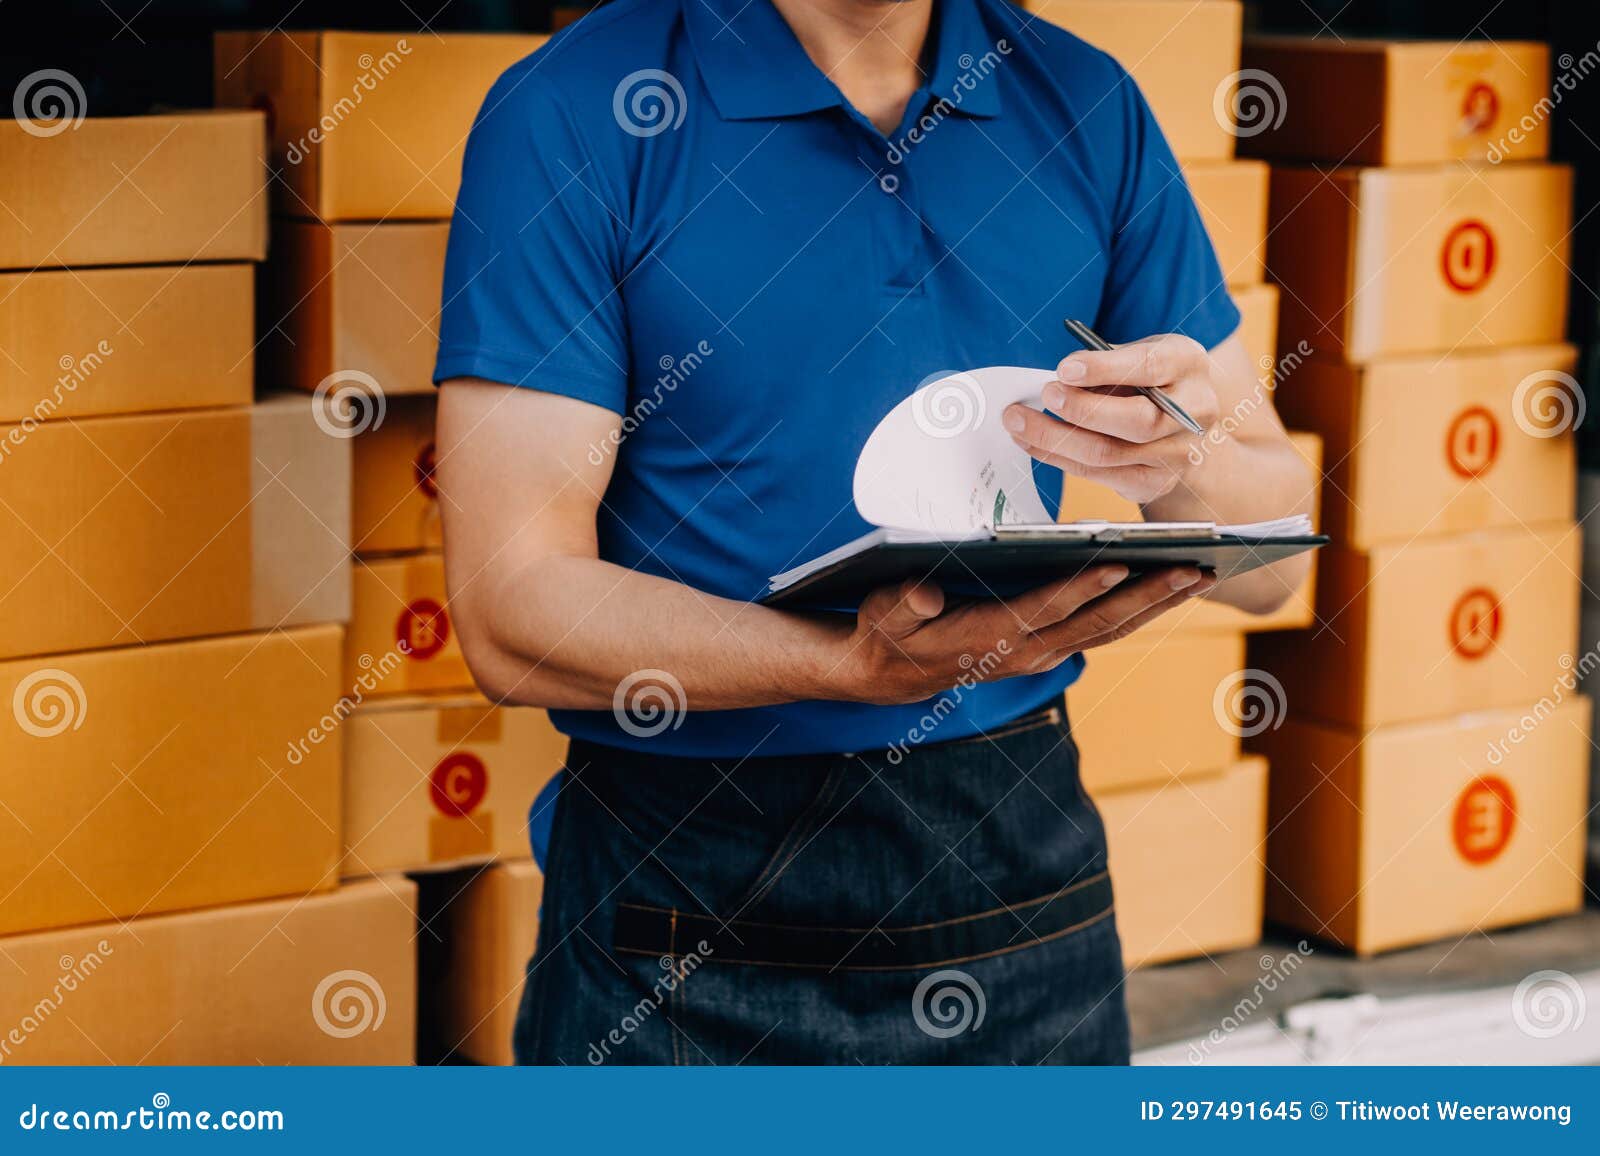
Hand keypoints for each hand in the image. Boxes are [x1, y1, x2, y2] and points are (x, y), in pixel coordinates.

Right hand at [835, 565, 1215, 705]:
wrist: (893, 672)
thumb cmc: (890, 632)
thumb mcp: (885, 613)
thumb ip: (905, 602)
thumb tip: (925, 589)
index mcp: (991, 638)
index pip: (1046, 610)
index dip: (1083, 588)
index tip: (1121, 563)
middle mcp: (1028, 650)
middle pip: (1098, 622)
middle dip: (1149, 595)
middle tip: (1196, 568)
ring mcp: (1044, 652)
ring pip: (1112, 628)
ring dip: (1159, 603)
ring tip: (1202, 572)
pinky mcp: (1051, 646)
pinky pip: (1105, 628)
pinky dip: (1141, 607)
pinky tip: (1170, 585)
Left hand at [1002, 334, 1220, 503]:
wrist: (1185, 420)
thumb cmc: (1152, 377)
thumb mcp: (1139, 352)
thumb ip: (1109, 360)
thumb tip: (1063, 376)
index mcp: (1188, 365)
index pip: (1150, 368)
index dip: (1104, 370)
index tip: (1064, 369)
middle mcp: (1193, 412)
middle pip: (1136, 422)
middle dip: (1081, 410)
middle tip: (1044, 395)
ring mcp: (1177, 454)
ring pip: (1109, 454)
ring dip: (1055, 438)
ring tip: (1019, 421)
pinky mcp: (1154, 483)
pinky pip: (1099, 475)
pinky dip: (1059, 458)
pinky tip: (1033, 442)